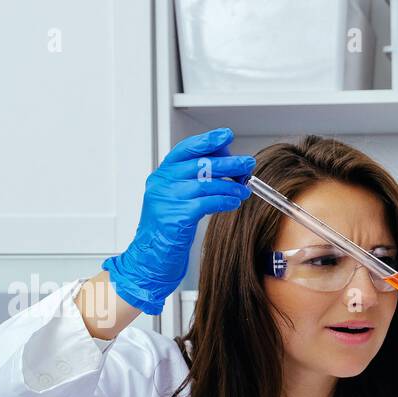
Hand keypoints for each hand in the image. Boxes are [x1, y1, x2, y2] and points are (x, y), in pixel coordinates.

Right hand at [102, 128, 253, 313]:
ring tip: (244, 190)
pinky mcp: (176, 217)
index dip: (206, 141)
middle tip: (248, 163)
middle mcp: (162, 184)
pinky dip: (225, 201)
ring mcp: (167, 199)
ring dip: (231, 186)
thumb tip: (225, 164)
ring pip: (206, 183)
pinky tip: (234, 202)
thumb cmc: (167, 231)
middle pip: (200, 164)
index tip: (226, 135)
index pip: (185, 150)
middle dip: (228, 163)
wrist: (149, 259)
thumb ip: (193, 182)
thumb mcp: (177, 200)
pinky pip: (207, 203)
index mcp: (161, 176)